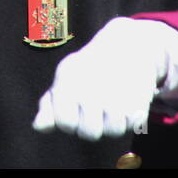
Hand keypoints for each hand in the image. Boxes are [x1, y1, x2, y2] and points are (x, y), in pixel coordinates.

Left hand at [33, 17, 177, 140]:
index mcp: (69, 82)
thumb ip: (49, 106)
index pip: (65, 123)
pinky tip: (127, 97)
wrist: (127, 45)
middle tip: (97, 104)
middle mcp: (91, 89)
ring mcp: (116, 95)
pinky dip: (130, 116)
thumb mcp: (66, 79)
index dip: (70, 121)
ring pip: (113, 131)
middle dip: (93, 123)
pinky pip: (132, 124)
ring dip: (113, 121)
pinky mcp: (138, 98)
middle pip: (89, 133)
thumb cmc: (88, 68)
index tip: (75, 108)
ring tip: (113, 101)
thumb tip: (39, 127)